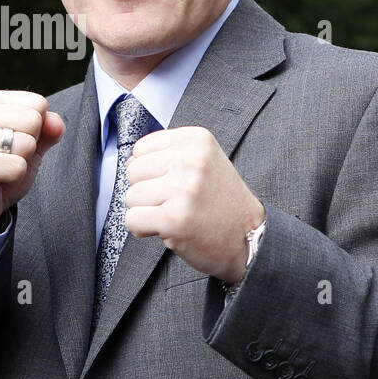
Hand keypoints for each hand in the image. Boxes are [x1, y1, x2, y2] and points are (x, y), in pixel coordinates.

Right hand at [0, 90, 65, 232]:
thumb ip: (47, 130)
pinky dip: (14, 178)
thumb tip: (56, 121)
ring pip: (27, 143)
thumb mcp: (29, 146)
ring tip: (0, 168)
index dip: (35, 129)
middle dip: (29, 145)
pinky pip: (18, 166)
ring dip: (20, 162)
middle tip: (6, 158)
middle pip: (34, 120)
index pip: (37, 102)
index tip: (12, 143)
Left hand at [123, 126, 265, 282]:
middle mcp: (192, 160)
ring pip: (131, 196)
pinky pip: (133, 220)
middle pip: (133, 171)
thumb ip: (170, 155)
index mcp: (198, 140)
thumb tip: (128, 163)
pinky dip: (144, 229)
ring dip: (147, 211)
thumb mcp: (205, 162)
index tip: (175, 183)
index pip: (141, 148)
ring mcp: (184, 189)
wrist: (249, 238)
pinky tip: (168, 229)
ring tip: (176, 214)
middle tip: (176, 202)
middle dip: (147, 191)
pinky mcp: (175, 218)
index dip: (151, 170)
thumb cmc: (221, 203)